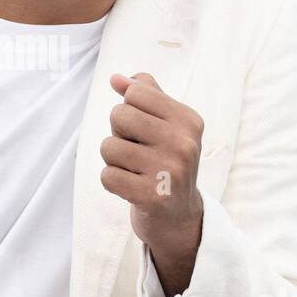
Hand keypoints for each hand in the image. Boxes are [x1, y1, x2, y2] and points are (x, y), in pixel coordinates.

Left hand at [100, 72, 203, 283]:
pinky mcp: (152, 197)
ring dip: (113, 160)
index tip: (145, 131)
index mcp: (188, 120)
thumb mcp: (166, 126)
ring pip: (109, 146)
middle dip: (118, 134)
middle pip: (119, 115)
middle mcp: (184, 144)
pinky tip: (131, 188)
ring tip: (134, 171)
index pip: (136, 92)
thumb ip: (145, 96)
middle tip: (137, 153)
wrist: (179, 217)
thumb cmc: (166, 162)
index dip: (130, 110)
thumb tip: (116, 79)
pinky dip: (112, 182)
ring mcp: (169, 171)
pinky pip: (107, 175)